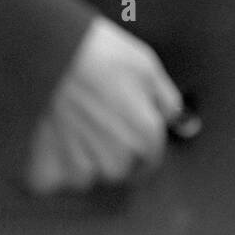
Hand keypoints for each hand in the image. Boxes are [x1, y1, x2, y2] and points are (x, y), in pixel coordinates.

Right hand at [25, 17, 183, 194]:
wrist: (52, 52)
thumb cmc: (102, 54)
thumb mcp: (148, 69)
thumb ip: (169, 103)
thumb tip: (187, 126)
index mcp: (146, 138)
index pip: (150, 160)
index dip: (138, 143)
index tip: (122, 127)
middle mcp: (117, 161)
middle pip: (119, 171)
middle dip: (110, 152)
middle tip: (93, 119)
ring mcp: (81, 170)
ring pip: (85, 178)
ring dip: (80, 159)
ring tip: (70, 123)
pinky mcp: (47, 172)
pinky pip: (52, 182)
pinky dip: (49, 165)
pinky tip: (49, 136)